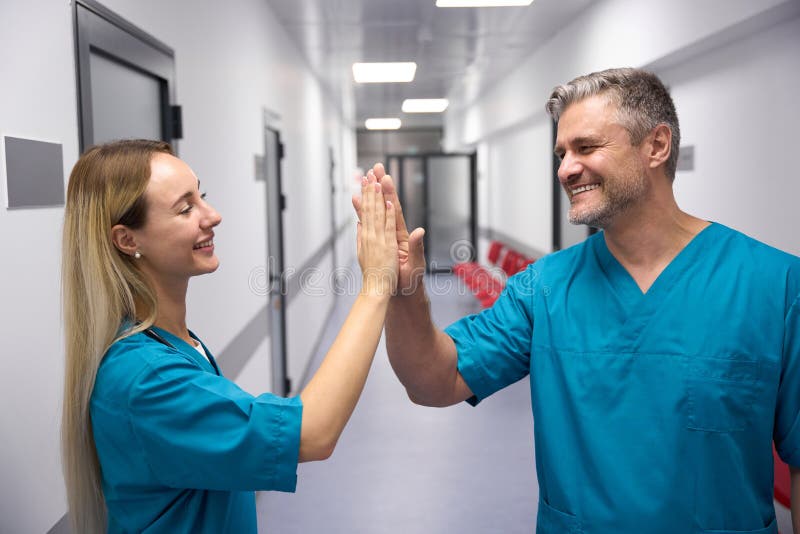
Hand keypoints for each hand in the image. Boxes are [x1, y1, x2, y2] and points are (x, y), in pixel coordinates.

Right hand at [353, 163, 425, 295]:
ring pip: (374, 212)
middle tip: (374, 168)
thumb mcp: (416, 265)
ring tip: (363, 180)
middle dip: (379, 186)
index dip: (389, 193)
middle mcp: (392, 233)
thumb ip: (418, 247)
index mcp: (401, 236)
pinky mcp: (376, 243)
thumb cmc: (410, 282)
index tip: (385, 177)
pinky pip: (367, 225)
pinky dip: (362, 214)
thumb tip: (420, 231)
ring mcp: (383, 237)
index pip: (394, 210)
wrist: (401, 294)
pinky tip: (357, 203)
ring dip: (369, 196)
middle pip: (383, 205)